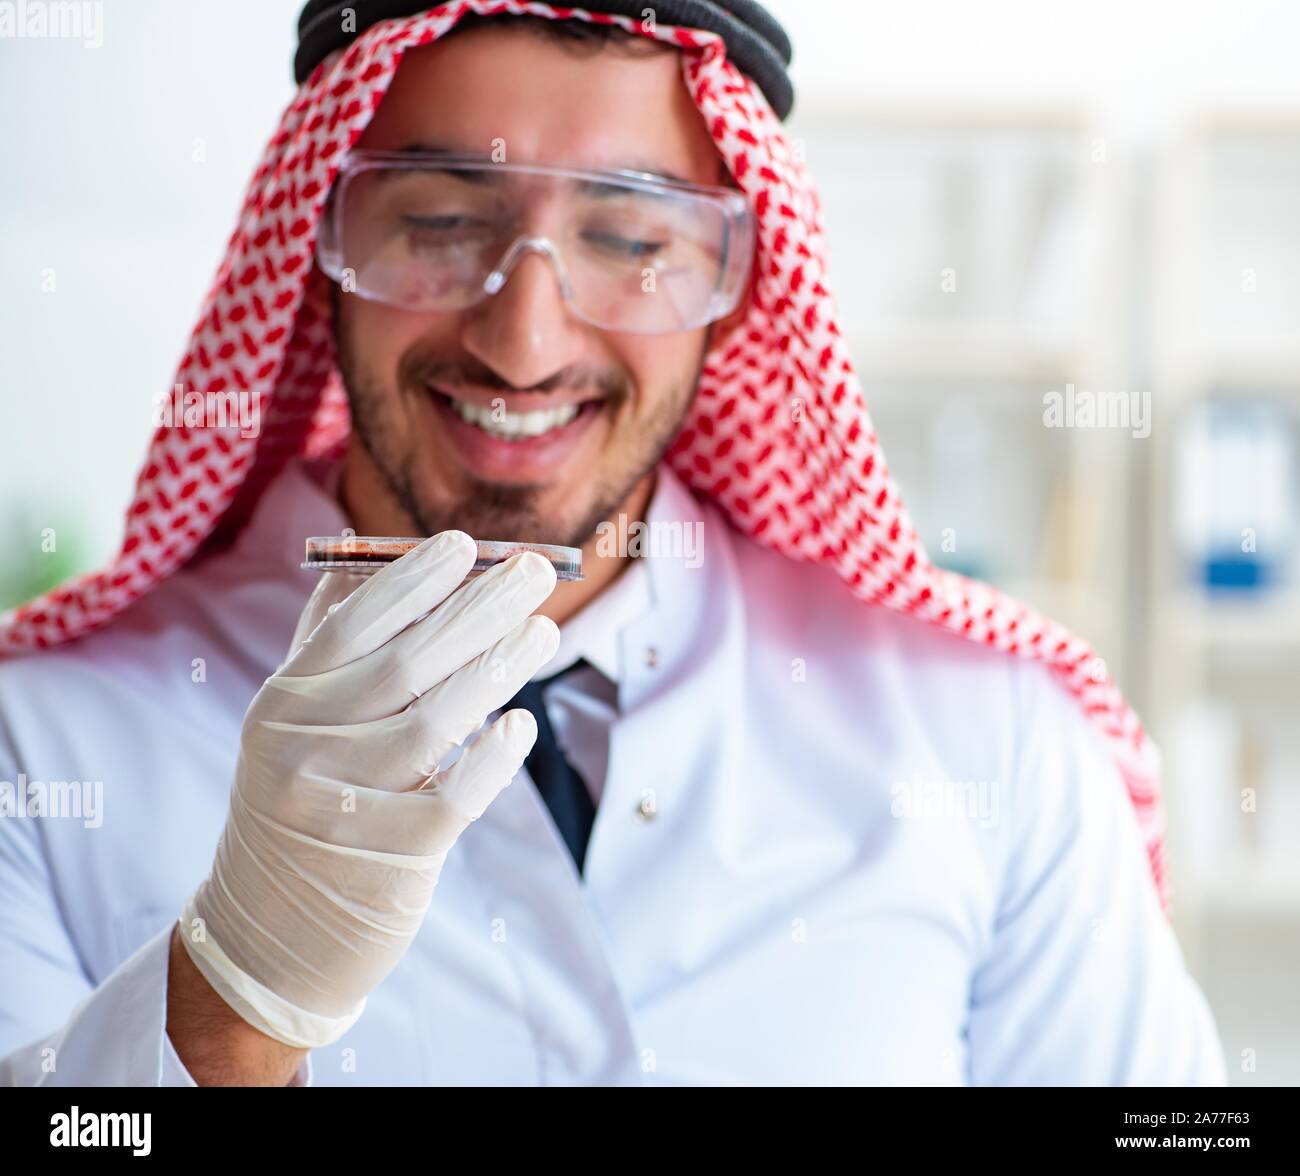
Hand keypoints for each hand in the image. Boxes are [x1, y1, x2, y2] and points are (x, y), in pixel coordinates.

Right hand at [176, 531, 559, 1047]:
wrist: (270, 935)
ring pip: (437, 724)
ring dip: (500, 669)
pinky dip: (493, 759)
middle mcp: (303, 749)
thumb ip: (331, 641)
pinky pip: (454, 798)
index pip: (354, 624)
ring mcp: (343, 808)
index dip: (412, 580)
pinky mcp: (387, 862)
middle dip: (480, 609)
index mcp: (283, 702)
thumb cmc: (302, 803)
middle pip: (408, 663)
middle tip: (537, 571)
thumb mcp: (296, 721)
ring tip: (545, 631)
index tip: (466, 545)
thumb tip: (378, 552)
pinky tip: (522, 726)